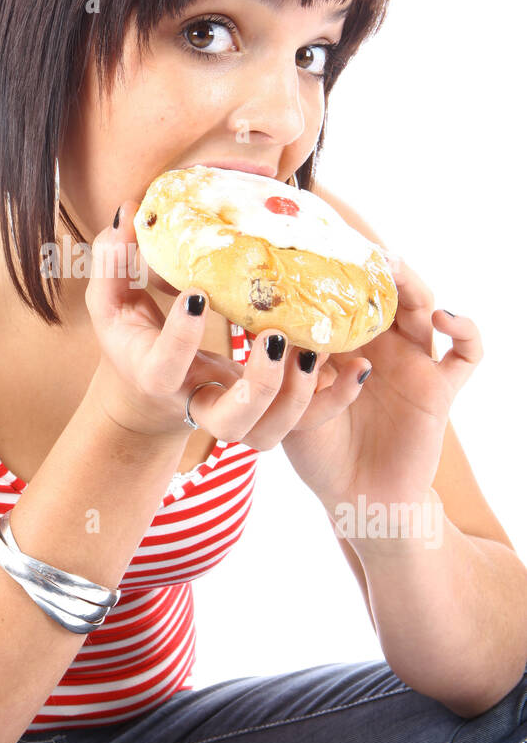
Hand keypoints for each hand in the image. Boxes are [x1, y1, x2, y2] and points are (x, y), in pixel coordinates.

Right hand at [85, 202, 362, 447]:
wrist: (151, 396)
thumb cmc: (133, 339)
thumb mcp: (111, 303)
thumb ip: (113, 261)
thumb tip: (129, 209)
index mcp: (156, 376)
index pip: (164, 368)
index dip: (182, 335)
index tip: (197, 293)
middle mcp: (197, 403)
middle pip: (231, 422)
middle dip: (259, 386)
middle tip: (274, 338)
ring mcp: (234, 415)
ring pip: (271, 433)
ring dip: (299, 396)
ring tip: (315, 349)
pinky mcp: (264, 414)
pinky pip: (304, 424)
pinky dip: (333, 401)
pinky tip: (357, 366)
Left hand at [280, 253, 482, 514]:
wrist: (356, 499)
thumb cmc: (320, 452)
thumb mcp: (293, 403)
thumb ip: (292, 367)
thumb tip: (276, 324)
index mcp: (344, 344)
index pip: (347, 295)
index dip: (338, 269)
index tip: (321, 242)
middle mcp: (381, 346)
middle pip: (388, 292)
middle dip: (377, 267)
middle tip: (361, 246)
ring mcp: (414, 364)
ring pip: (423, 309)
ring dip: (413, 285)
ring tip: (394, 268)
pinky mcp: (440, 389)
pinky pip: (467, 354)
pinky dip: (465, 329)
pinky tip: (442, 318)